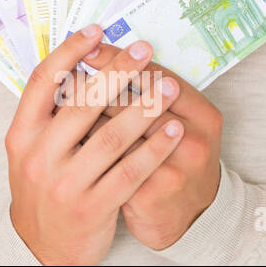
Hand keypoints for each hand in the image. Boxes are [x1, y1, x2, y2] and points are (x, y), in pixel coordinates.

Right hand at [5, 24, 184, 264]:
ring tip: (167, 86)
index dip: (69, 53)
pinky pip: (130, 172)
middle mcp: (38, 156)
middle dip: (117, 72)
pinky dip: (154, 148)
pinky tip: (172, 130)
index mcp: (21, 134)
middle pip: (81, 104)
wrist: (41, 247)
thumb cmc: (42, 188)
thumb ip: (49, 113)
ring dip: (143, 107)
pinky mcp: (92, 207)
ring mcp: (65, 183)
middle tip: (143, 50)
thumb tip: (81, 63)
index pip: (42, 82)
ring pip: (110, 137)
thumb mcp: (29, 149)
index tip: (96, 30)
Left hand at [80, 43, 222, 249]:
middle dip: (96, 86)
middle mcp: (195, 139)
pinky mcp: (151, 194)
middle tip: (67, 73)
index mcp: (204, 114)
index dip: (119, 59)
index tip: (88, 46)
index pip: (157, 73)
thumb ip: (151, 92)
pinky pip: (110, 163)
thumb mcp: (181, 122)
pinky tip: (69, 141)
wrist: (190, 221)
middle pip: (135, 100)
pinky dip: (88, 150)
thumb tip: (100, 55)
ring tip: (61, 104)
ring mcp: (175, 169)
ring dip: (86, 117)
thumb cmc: (175, 160)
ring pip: (118, 132)